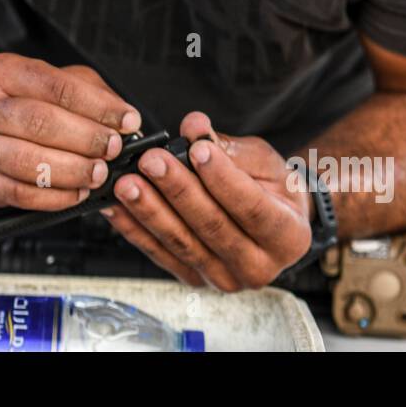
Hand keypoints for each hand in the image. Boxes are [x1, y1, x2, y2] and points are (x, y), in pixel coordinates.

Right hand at [0, 56, 139, 209]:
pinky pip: (19, 193)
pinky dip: (54, 197)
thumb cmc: (13, 107)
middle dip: (86, 138)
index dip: (97, 105)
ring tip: (98, 173)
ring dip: (72, 171)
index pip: (56, 86)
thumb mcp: (46, 84)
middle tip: (113, 148)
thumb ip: (87, 92)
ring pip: (28, 161)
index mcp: (3, 72)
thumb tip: (123, 117)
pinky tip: (76, 193)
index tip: (127, 120)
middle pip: (40, 122)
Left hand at [101, 112, 311, 290]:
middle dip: (178, 191)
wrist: (271, 222)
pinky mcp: (194, 280)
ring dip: (149, 211)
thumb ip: (229, 146)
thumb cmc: (272, 189)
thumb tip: (194, 126)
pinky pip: (160, 254)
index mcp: (289, 237)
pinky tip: (116, 207)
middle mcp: (258, 266)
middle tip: (151, 161)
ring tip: (127, 183)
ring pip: (182, 243)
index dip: (223, 179)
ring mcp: (224, 278)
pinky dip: (135, 229)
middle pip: (212, 227)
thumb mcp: (263, 161)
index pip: (252, 208)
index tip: (197, 150)